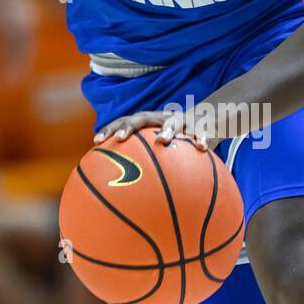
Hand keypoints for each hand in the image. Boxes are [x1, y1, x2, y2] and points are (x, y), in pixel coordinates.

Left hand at [94, 108, 212, 150]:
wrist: (207, 121)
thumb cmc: (176, 142)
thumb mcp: (159, 146)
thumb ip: (142, 159)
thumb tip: (121, 186)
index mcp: (147, 122)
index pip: (124, 121)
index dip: (110, 129)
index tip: (96, 141)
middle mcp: (161, 118)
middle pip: (141, 118)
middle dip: (129, 127)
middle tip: (120, 139)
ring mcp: (181, 120)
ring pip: (172, 122)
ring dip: (167, 130)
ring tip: (163, 140)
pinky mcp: (200, 125)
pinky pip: (200, 131)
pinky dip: (200, 138)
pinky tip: (201, 147)